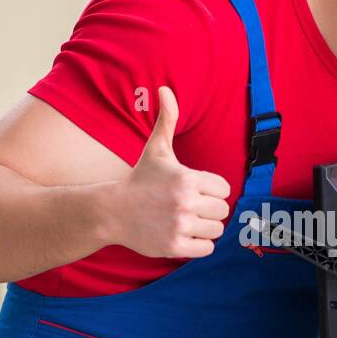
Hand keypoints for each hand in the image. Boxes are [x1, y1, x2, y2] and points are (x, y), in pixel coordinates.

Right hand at [107, 86, 231, 258]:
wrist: (112, 211)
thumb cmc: (140, 179)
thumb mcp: (156, 149)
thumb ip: (168, 120)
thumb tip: (165, 89)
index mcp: (187, 178)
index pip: (224, 188)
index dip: (211, 189)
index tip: (193, 189)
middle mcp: (185, 203)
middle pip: (222, 210)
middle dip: (208, 209)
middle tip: (188, 206)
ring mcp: (180, 226)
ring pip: (216, 230)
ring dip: (205, 227)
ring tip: (185, 220)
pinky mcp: (174, 247)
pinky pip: (206, 249)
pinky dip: (199, 244)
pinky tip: (183, 234)